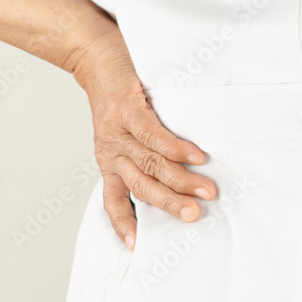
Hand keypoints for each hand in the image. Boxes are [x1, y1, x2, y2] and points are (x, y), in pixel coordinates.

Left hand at [71, 28, 217, 250]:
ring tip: (206, 190)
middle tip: (194, 215)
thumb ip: (142, 153)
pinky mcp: (127, 108)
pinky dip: (175, 147)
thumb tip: (177, 174)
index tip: (137, 247)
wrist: (95, 54)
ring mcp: (118, 130)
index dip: (124, 224)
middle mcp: (112, 150)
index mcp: (110, 161)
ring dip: (180, 179)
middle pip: (142, 186)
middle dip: (170, 203)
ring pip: (151, 163)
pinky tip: (195, 156)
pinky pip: (153, 134)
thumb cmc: (116, 93)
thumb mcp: (121, 130)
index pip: (114, 200)